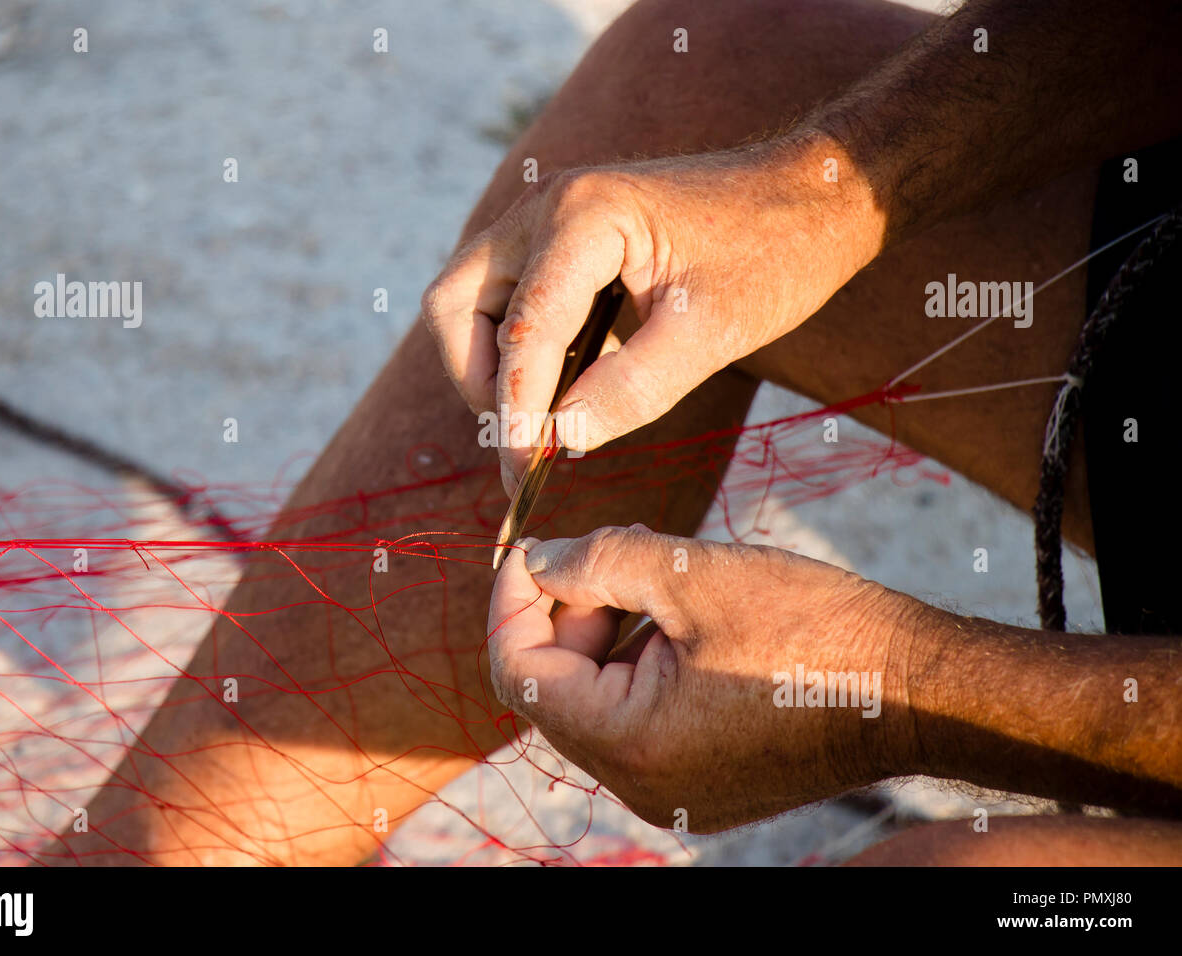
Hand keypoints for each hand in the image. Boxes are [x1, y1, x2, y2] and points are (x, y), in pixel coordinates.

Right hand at [422, 137, 883, 493]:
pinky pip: (510, 297)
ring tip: (545, 419)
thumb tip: (557, 441)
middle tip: (523, 435)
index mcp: (584, 216)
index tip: (523, 472)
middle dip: (481, 379)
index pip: (524, 330)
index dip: (518, 411)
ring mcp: (549, 218)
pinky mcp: (562, 239)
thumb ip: (630, 391)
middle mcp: (548, 206)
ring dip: (494, 364)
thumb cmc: (774, 255)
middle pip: (459, 303)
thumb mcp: (710, 335)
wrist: (812, 198)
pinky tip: (570, 388)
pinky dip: (522, 348)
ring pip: (474, 300)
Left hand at [486, 525, 917, 832]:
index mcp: (633, 742)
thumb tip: (537, 562)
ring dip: (607, 636)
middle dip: (568, 614)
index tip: (531, 547)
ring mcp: (674, 793)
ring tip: (660, 582)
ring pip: (597, 703)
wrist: (917, 688)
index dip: (513, 602)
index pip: (522, 672)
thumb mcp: (695, 574)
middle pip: (556, 690)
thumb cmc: (816, 629)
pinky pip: (638, 723)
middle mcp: (643, 786)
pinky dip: (639, 667)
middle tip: (609, 556)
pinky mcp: (703, 784)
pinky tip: (682, 624)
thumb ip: (598, 562)